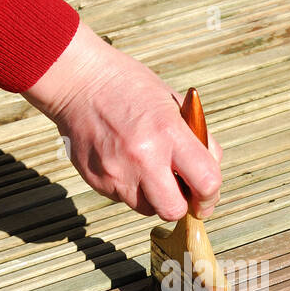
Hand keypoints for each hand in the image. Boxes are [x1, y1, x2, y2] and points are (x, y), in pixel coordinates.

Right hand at [22, 21, 221, 220]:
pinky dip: (128, 187)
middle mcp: (143, 157)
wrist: (79, 80)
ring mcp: (117, 172)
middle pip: (173, 210)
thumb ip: (196, 140)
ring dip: (152, 195)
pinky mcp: (97, 181)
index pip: (206, 183)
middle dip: (180, 205)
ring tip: (145, 167)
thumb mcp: (173, 103)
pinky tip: (122, 160)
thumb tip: (209, 176)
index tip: (206, 196)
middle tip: (179, 192)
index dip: (210, 196)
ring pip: (146, 208)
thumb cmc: (131, 88)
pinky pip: (122, 198)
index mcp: (169, 133)